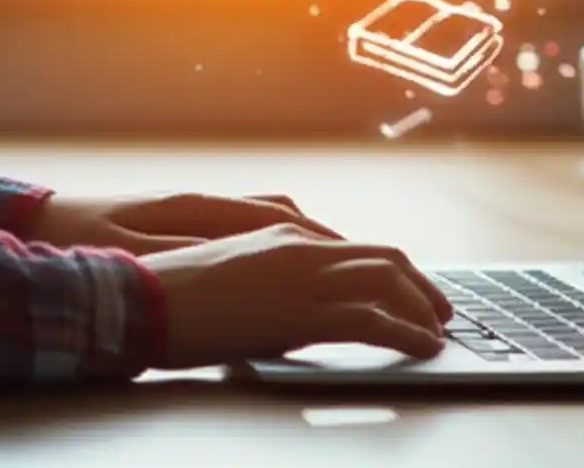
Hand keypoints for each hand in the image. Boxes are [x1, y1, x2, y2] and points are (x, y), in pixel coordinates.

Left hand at [25, 192, 340, 254]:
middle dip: (339, 243)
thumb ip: (187, 259)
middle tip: (383, 272)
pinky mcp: (187, 220)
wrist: (38, 223)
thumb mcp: (132, 257)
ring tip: (355, 267)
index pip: (278, 219)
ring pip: (275, 217)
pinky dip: (287, 240)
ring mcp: (199, 208)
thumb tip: (236, 261)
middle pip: (289, 216)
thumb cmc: (79, 242)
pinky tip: (298, 258)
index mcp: (197, 207)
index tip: (365, 264)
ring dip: (317, 241)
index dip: (325, 242)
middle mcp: (207, 202)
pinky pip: (253, 224)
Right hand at [140, 224, 453, 366]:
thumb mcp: (231, 278)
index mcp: (283, 234)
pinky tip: (424, 348)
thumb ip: (271, 283)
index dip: (390, 270)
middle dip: (419, 284)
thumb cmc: (174, 297)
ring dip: (422, 308)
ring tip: (438, 332)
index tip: (407, 289)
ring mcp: (306, 275)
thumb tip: (296, 311)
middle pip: (384, 257)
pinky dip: (408, 332)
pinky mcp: (306, 310)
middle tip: (439, 309)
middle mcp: (303, 246)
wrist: (144, 301)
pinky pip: (376, 320)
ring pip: (389, 282)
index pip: (354, 247)